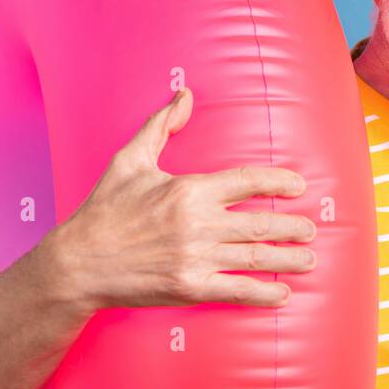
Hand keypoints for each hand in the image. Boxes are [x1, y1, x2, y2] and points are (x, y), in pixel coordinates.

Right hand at [45, 88, 315, 312]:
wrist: (77, 264)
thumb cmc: (104, 210)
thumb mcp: (129, 160)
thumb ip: (161, 126)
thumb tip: (185, 94)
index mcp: (189, 190)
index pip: (248, 181)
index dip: (279, 182)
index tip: (299, 186)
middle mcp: (198, 224)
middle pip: (260, 223)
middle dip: (293, 227)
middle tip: (311, 228)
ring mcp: (196, 257)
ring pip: (255, 257)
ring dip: (288, 259)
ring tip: (310, 259)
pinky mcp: (189, 287)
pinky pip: (236, 290)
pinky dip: (263, 293)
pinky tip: (283, 294)